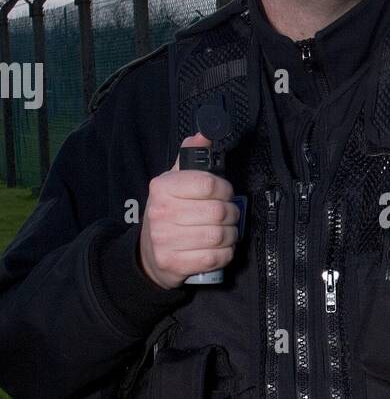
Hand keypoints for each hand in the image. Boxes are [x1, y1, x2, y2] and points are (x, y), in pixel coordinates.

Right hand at [138, 133, 240, 288]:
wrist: (148, 253)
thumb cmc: (169, 212)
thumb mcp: (174, 181)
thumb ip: (191, 157)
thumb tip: (204, 134)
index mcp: (163, 187)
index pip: (210, 184)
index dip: (226, 189)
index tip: (225, 193)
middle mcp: (161, 212)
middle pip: (218, 211)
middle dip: (232, 214)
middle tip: (228, 215)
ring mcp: (165, 240)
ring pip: (219, 236)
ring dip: (231, 234)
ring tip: (225, 231)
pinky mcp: (174, 263)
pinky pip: (215, 258)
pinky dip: (225, 253)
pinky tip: (219, 248)